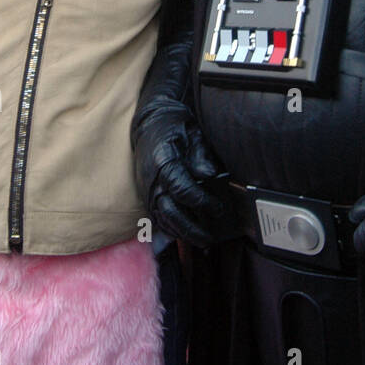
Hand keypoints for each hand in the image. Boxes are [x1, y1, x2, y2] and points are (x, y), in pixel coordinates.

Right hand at [134, 103, 224, 247]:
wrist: (150, 123)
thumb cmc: (174, 127)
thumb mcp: (192, 132)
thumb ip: (201, 154)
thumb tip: (211, 174)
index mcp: (163, 160)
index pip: (180, 187)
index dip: (200, 201)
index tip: (218, 208)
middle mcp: (151, 178)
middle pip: (169, 210)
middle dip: (190, 228)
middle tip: (210, 238)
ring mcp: (146, 189)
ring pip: (162, 218)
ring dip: (181, 233)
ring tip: (202, 241)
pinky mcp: (146, 195)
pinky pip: (156, 218)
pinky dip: (170, 229)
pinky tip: (185, 236)